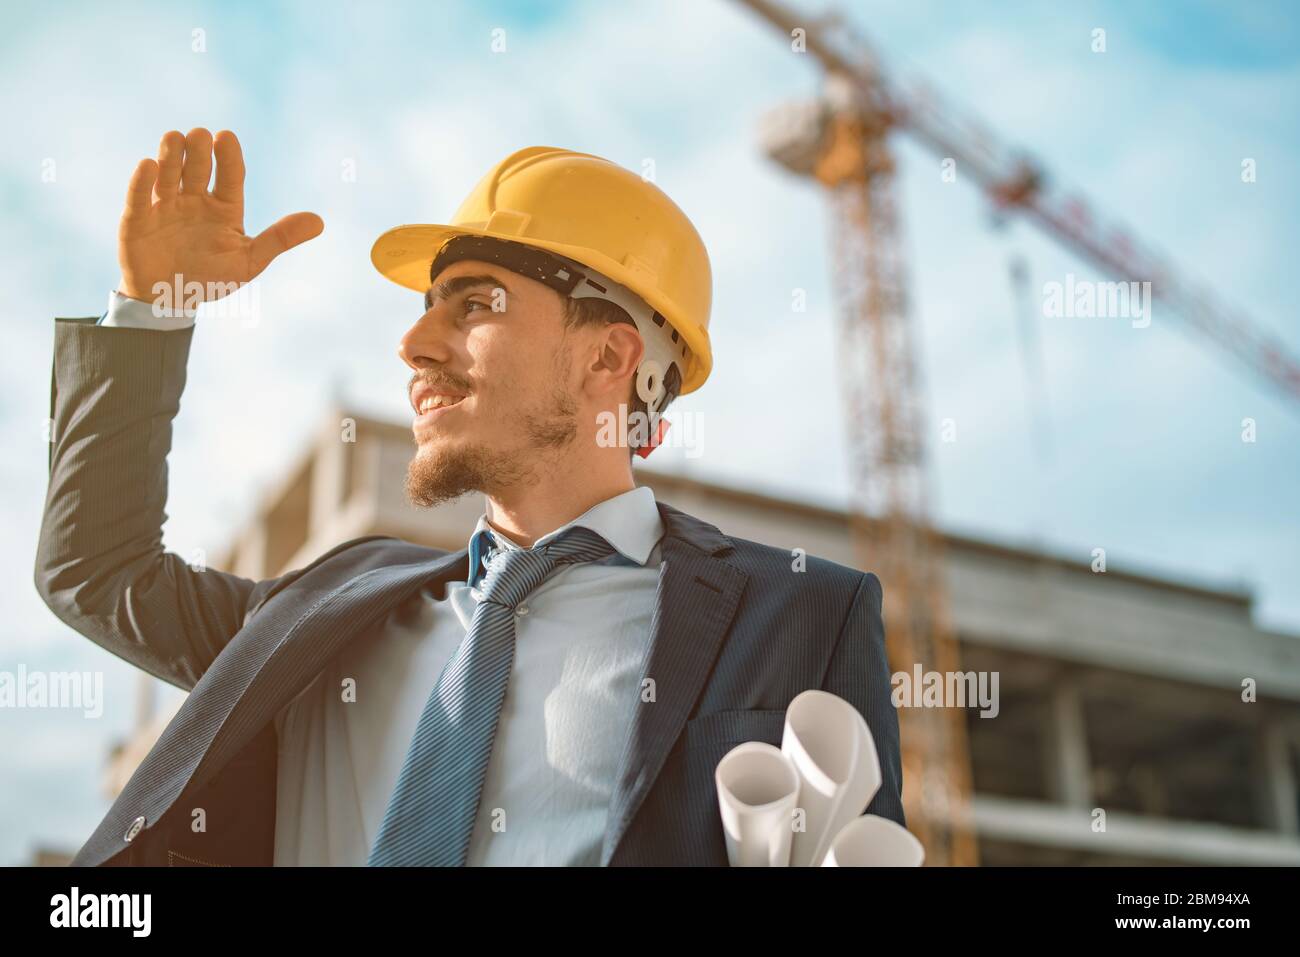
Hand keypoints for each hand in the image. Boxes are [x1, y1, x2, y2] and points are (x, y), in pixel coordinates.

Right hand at [117, 128, 322, 306]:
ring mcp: (165, 206)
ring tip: (176, 138)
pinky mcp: (138, 218)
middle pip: (198, 168)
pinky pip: (139, 196)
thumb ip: (280, 238)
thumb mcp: (250, 260)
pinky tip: (148, 165)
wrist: (171, 300)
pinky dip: (143, 181)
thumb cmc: (212, 278)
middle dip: (199, 151)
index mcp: (224, 206)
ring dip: (172, 156)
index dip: (228, 156)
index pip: (230, 175)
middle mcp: (195, 199)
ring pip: (169, 174)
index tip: (227, 137)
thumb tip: (320, 221)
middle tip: (201, 136)